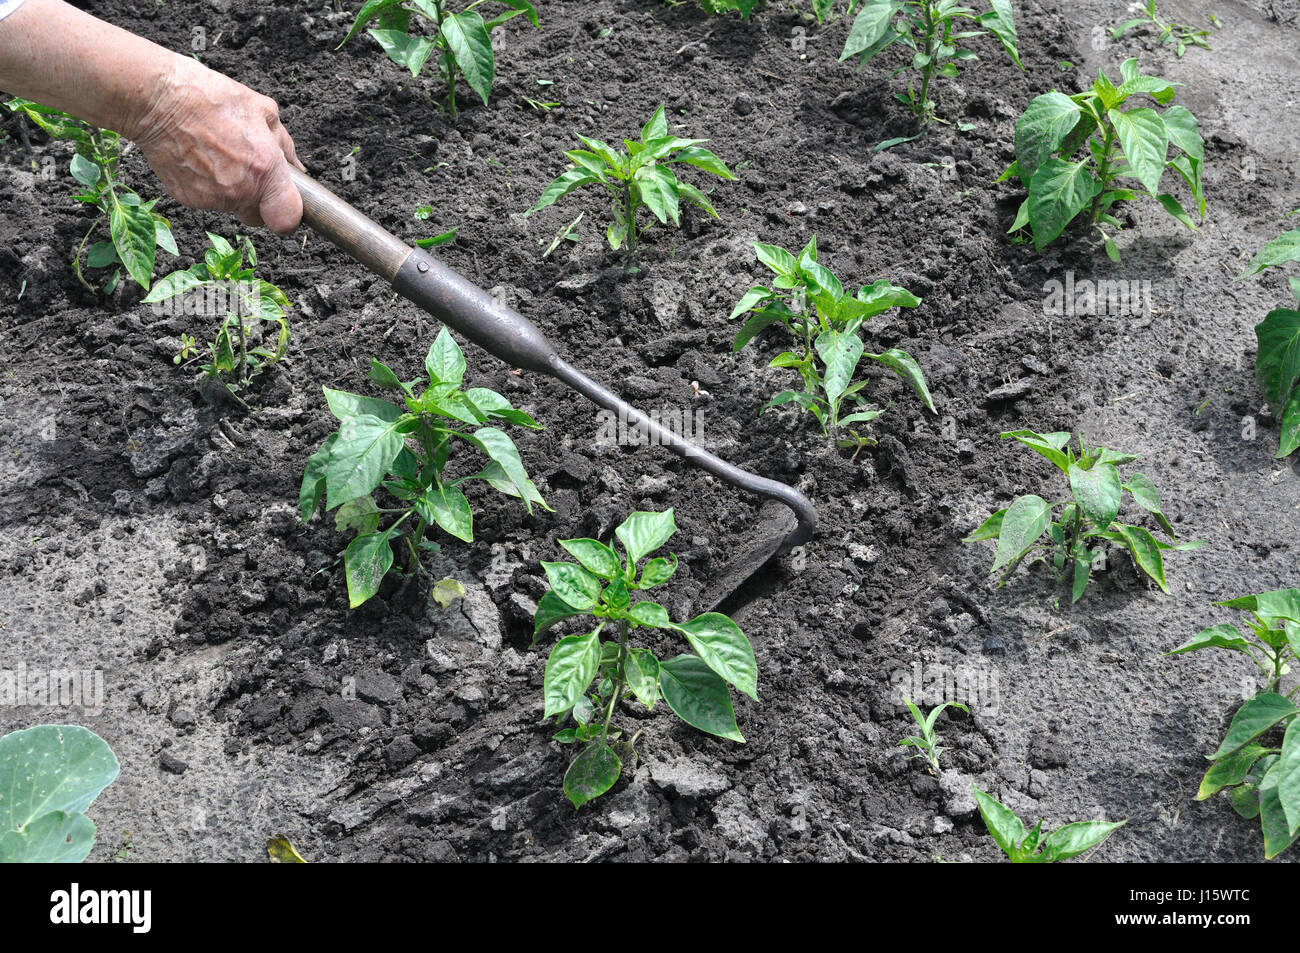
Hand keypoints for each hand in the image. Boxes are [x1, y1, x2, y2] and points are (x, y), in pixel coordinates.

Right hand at [130, 57, 303, 233]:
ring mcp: (212, 199)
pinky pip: (207, 201)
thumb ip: (284, 145)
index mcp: (265, 169)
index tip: (284, 203)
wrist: (157, 100)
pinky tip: (199, 159)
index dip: (289, 214)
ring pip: (232, 207)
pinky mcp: (188, 200)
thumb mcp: (261, 110)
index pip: (287, 220)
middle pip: (258, 217)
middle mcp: (241, 191)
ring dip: (231, 190)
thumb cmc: (210, 99)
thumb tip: (297, 168)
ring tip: (217, 154)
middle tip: (247, 171)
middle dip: (258, 200)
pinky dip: (206, 186)